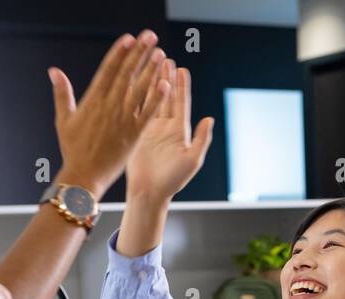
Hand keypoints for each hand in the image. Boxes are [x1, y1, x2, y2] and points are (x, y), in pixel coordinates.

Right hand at [48, 31, 169, 197]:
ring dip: (151, 71)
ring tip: (161, 53)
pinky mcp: (134, 135)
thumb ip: (62, 93)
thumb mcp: (64, 119)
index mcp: (92, 101)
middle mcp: (109, 107)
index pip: (108, 70)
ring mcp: (123, 120)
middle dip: (139, 54)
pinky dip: (156, 99)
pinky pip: (148, 113)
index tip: (129, 38)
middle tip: (150, 36)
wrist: (84, 175)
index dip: (119, 53)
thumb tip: (54, 70)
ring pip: (139, 91)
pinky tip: (166, 84)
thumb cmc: (72, 148)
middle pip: (126, 75)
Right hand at [125, 62, 214, 203]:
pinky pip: (137, 111)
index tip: (182, 69)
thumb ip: (201, 139)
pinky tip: (134, 82)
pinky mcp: (137, 133)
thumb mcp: (192, 160)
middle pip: (167, 97)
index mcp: (180, 132)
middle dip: (167, 78)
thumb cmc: (173, 180)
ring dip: (152, 83)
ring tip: (151, 65)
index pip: (181, 104)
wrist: (149, 193)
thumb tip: (209, 119)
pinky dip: (137, 96)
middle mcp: (166, 128)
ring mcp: (151, 129)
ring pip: (152, 101)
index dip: (182, 86)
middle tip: (166, 58)